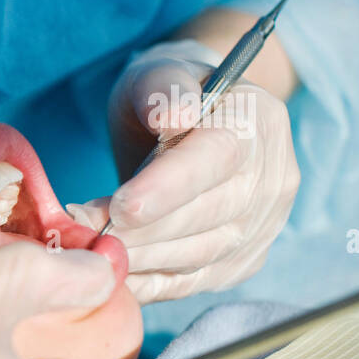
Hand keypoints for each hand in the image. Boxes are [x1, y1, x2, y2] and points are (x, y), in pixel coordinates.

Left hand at [68, 38, 299, 303]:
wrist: (186, 124)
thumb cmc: (162, 97)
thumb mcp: (155, 74)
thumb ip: (162, 89)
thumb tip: (173, 116)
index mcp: (258, 121)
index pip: (218, 159)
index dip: (168, 187)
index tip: (121, 206)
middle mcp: (273, 176)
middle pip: (210, 215)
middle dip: (143, 231)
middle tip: (85, 232)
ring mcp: (264, 224)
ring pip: (201, 255)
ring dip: (141, 259)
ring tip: (91, 250)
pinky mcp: (243, 260)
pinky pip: (195, 282)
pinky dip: (150, 284)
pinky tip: (113, 274)